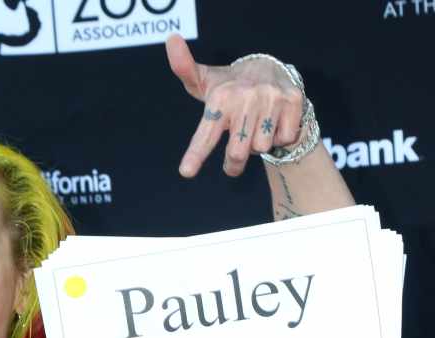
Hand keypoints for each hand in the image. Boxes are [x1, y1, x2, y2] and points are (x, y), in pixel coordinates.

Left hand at [166, 34, 304, 177]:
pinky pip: (283, 139)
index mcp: (220, 98)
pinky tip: (272, 122)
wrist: (269, 68)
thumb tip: (170, 39)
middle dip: (233, 164)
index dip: (196, 154)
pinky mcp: (292, 102)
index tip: (186, 172)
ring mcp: (270, 100)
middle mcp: (244, 98)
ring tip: (253, 129)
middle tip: (231, 161)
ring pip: (261, 148)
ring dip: (256, 146)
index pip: (205, 133)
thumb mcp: (204, 81)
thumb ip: (184, 70)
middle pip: (237, 152)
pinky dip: (277, 137)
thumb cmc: (228, 86)